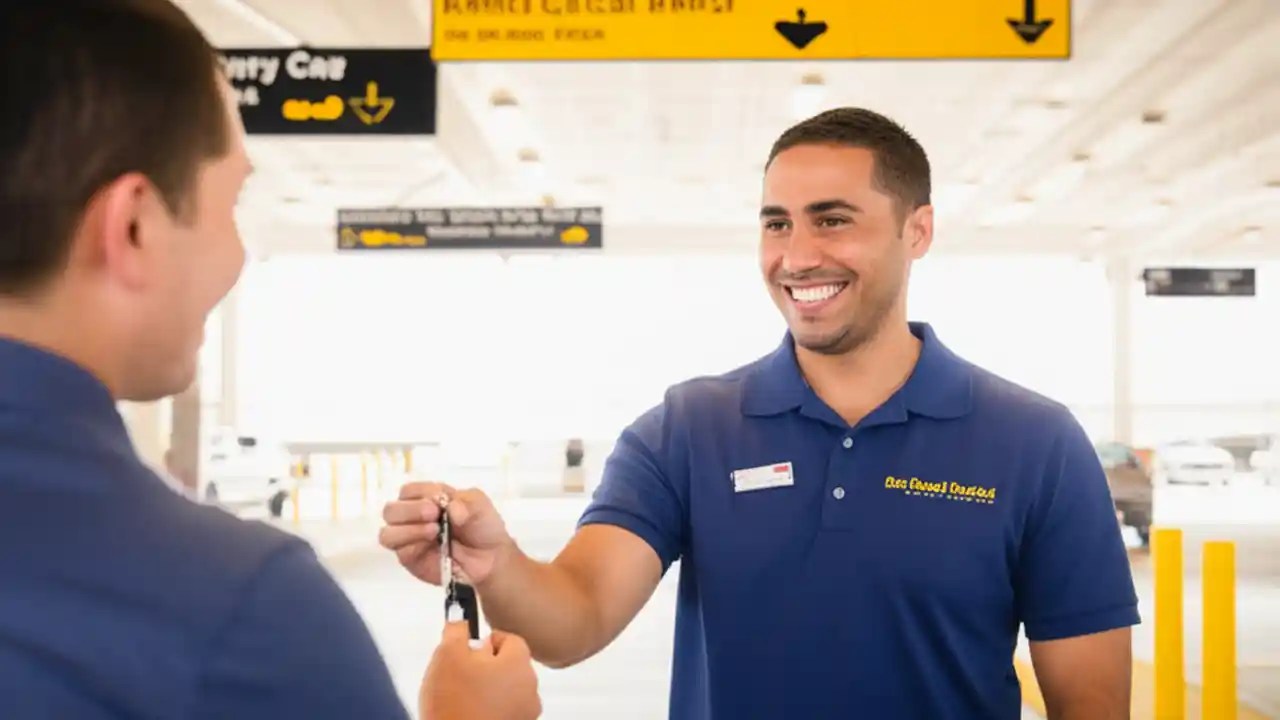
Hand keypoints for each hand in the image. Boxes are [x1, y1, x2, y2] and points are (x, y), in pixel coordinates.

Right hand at [379, 482, 511, 585]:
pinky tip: (431, 542)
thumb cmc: (483, 526)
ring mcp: (410, 541)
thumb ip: (466, 501)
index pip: (408, 491)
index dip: (420, 493)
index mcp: (426, 499)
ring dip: (407, 529)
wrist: (492, 557)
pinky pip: (400, 553)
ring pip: (387, 534)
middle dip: (409, 510)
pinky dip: (413, 545)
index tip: (439, 498)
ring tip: (433, 529)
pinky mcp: (412, 561)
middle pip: (390, 511)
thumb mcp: (480, 505)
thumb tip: (451, 509)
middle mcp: (412, 518)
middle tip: (433, 513)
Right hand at [421, 622, 541, 719]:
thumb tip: (460, 617)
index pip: (509, 638)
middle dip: (486, 666)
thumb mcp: (447, 655)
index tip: (468, 650)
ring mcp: (527, 713)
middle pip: (510, 664)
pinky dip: (492, 710)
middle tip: (461, 675)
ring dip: (490, 689)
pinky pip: (506, 711)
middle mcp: (531, 687)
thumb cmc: (454, 704)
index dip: (485, 642)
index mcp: (519, 663)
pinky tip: (470, 713)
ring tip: (464, 698)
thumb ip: (456, 630)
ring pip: (508, 690)